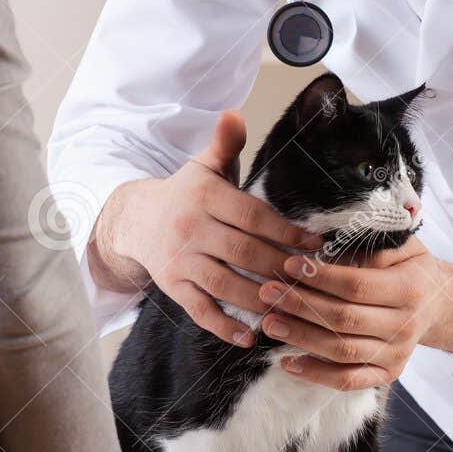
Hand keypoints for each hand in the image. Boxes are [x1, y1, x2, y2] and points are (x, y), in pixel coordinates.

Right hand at [92, 110, 321, 348]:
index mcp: (205, 196)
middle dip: (281, 268)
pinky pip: (199, 309)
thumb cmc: (186, 193)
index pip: (253, 216)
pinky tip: (248, 337)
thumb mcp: (204, 167)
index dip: (286, 232)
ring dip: (260, 299)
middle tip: (313, 280)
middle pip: (244, 252)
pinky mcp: (172, 286)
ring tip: (291, 307)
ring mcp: (180, 260)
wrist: (135, 220)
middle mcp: (190, 228)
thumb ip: (226, 145)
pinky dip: (223, 326)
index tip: (317, 246)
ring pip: (225, 283)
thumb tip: (234, 114)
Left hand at [256, 235, 444, 389]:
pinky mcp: (387, 374)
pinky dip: (316, 375)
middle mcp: (405, 325)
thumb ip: (365, 244)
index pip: (356, 286)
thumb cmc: (407, 265)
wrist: (438, 302)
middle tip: (267, 292)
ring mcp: (397, 354)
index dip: (320, 277)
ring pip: (342, 351)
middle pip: (344, 319)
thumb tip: (318, 239)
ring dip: (301, 338)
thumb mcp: (397, 244)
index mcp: (409, 289)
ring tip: (269, 323)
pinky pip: (348, 380)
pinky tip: (287, 361)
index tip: (289, 264)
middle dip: (301, 306)